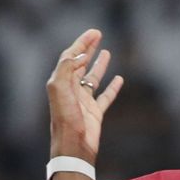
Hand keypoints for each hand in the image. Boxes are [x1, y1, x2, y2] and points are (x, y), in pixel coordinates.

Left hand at [47, 29, 124, 163]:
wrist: (74, 145)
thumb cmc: (65, 119)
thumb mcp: (60, 88)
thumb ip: (67, 68)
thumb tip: (81, 54)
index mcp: (61, 81)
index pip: (71, 57)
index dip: (81, 43)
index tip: (94, 34)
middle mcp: (71, 89)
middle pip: (81, 63)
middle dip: (88, 48)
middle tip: (98, 35)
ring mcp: (84, 101)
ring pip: (92, 78)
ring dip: (99, 64)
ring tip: (107, 52)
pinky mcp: (95, 112)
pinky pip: (105, 96)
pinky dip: (112, 87)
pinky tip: (119, 79)